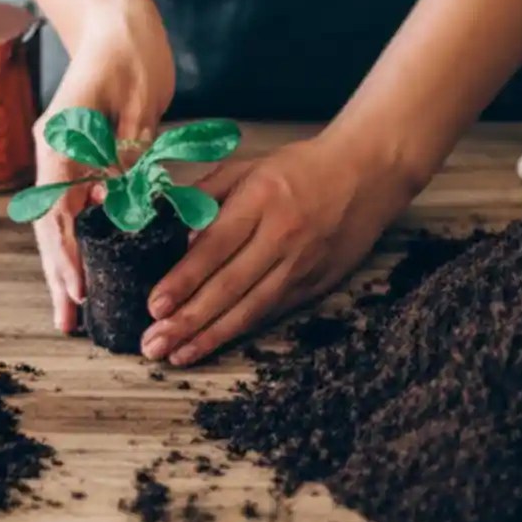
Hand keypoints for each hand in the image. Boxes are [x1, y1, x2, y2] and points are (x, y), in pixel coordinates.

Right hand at [33, 0, 174, 333]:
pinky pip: (86, 210)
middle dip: (60, 274)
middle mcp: (59, 157)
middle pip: (53, 227)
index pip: (58, 211)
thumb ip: (122, 151)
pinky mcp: (91, 161)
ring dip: (69, 266)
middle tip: (67, 319)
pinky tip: (97, 269)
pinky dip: (89, 240)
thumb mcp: (127, 98)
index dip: (67, 253)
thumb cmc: (126, 50)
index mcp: (60, 143)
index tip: (76, 287)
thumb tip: (118, 203)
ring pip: (65, 225)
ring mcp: (71, 161)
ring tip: (74, 307)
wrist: (121, 22)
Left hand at [140, 133, 424, 365]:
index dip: (183, 280)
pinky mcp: (316, 283)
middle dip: (188, 320)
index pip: (214, 247)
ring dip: (211, 336)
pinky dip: (240, 331)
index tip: (155, 306)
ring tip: (177, 355)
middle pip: (229, 286)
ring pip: (250, 308)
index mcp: (260, 200)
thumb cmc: (299, 168)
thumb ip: (206, 196)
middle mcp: (281, 236)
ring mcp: (301, 264)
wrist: (368, 173)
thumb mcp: (246, 166)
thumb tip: (176, 236)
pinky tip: (213, 344)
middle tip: (154, 344)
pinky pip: (272, 312)